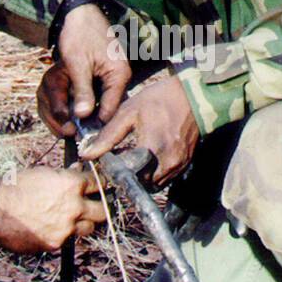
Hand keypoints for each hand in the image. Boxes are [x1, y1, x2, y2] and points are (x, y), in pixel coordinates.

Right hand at [0, 165, 104, 252]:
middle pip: (102, 211)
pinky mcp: (55, 244)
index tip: (98, 187)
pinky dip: (62, 234)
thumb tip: (76, 173)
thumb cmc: (16, 186)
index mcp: (72, 185)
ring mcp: (66, 228)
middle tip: (96, 206)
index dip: (98, 184)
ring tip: (74, 220)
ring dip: (83, 224)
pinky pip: (66, 240)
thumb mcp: (43, 173)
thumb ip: (64, 177)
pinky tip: (51, 229)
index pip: (97, 184)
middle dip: (100, 207)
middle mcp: (74, 207)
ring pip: (88, 229)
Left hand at [40, 5, 130, 134]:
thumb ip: (82, 90)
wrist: (79, 13)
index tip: (81, 139)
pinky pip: (96, 93)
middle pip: (106, 107)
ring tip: (68, 120)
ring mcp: (113, 76)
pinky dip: (84, 98)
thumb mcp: (77, 63)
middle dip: (88, 118)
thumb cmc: (79, 34)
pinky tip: (71, 105)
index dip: (96, 124)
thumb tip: (84, 116)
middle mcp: (119, 77)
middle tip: (70, 130)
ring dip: (85, 108)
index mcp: (119, 75)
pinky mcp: (105, 74)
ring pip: (100, 101)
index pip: (111, 108)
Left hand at [79, 76, 199, 185]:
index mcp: (150, 149)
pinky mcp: (185, 165)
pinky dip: (154, 173)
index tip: (109, 163)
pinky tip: (149, 158)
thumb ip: (108, 136)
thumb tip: (88, 154)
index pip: (126, 176)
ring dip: (142, 177)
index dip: (115, 173)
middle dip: (128, 176)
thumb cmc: (160, 100)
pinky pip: (165, 179)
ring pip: (153, 185)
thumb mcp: (129, 112)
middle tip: (121, 161)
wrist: (194, 97)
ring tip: (135, 159)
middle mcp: (166, 163)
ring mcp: (178, 166)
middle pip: (139, 184)